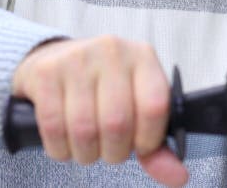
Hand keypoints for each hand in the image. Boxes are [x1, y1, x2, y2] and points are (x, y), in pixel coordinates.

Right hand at [12, 35, 187, 186]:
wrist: (55, 60)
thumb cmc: (102, 90)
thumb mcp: (135, 108)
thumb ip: (157, 147)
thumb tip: (179, 177)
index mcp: (143, 57)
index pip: (155, 106)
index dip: (148, 139)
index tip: (140, 146)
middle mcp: (113, 51)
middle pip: (117, 123)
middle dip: (113, 152)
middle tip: (108, 149)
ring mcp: (78, 58)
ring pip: (84, 129)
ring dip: (85, 153)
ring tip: (87, 147)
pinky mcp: (46, 71)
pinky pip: (54, 127)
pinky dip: (60, 149)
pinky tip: (64, 142)